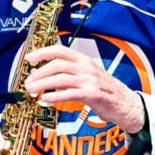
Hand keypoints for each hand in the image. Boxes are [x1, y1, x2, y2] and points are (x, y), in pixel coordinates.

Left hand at [23, 45, 145, 132]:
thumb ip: (71, 72)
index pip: (60, 50)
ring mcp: (90, 80)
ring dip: (43, 84)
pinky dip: (55, 96)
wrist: (126, 104)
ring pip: (61, 78)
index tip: (29, 59)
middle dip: (40, 72)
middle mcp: (87, 67)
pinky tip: (46, 100)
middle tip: (28, 82)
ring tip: (32, 91)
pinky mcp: (93, 94)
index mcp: (84, 60)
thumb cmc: (105, 91)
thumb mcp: (88, 75)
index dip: (42, 53)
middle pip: (58, 64)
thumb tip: (47, 74)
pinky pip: (70, 94)